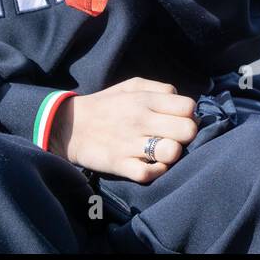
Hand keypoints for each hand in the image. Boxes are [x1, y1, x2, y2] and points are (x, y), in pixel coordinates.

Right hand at [49, 77, 198, 183]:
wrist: (70, 126)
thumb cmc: (108, 104)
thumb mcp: (132, 86)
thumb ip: (161, 89)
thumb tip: (186, 104)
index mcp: (145, 99)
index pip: (188, 107)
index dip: (189, 115)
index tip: (180, 120)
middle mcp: (140, 120)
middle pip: (188, 130)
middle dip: (187, 135)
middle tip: (175, 137)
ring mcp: (130, 144)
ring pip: (172, 152)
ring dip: (173, 154)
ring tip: (164, 151)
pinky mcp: (119, 164)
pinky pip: (149, 174)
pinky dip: (156, 172)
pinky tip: (153, 165)